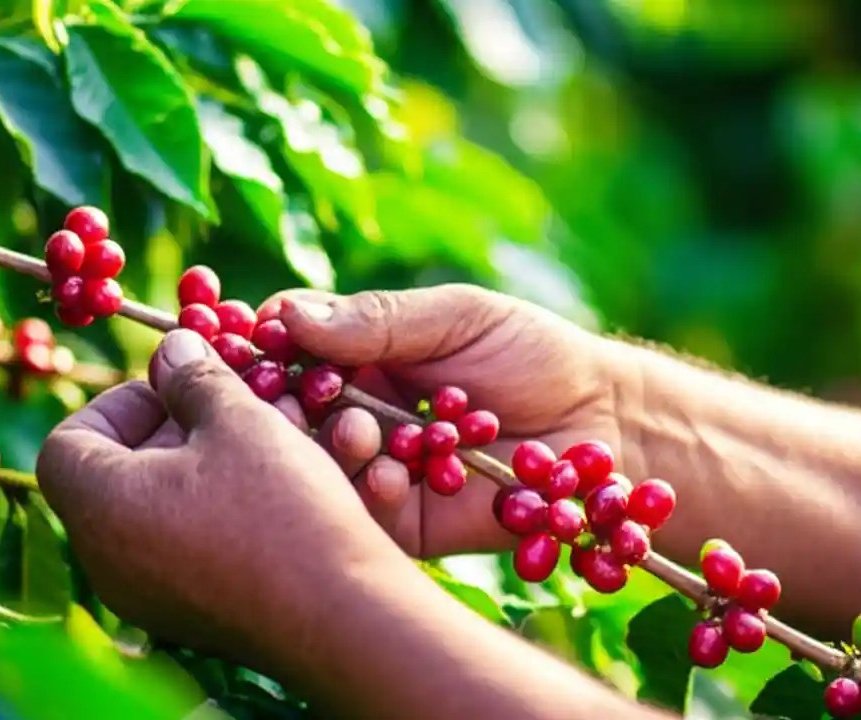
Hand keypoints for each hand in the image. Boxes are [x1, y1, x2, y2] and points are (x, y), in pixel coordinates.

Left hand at [36, 329, 399, 663]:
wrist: (343, 618)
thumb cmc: (280, 508)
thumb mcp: (238, 420)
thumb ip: (194, 377)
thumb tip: (172, 350)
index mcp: (100, 508)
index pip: (69, 440)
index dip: (120, 400)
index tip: (180, 386)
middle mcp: (110, 563)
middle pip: (117, 475)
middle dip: (174, 427)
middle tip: (229, 405)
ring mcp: (150, 598)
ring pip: (160, 510)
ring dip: (205, 465)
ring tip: (263, 442)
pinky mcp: (195, 618)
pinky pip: (189, 548)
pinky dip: (221, 510)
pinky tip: (277, 490)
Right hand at [270, 284, 625, 557]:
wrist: (604, 424)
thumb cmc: (533, 355)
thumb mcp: (457, 318)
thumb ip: (378, 320)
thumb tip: (288, 316)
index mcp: (361, 353)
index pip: (292, 343)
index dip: (266, 343)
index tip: (257, 343)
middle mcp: (358, 411)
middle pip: (291, 410)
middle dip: (289, 406)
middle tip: (299, 401)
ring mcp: (378, 466)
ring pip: (321, 465)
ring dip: (332, 449)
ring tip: (361, 435)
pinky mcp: (405, 520)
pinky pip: (367, 514)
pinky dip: (372, 493)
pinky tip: (394, 476)